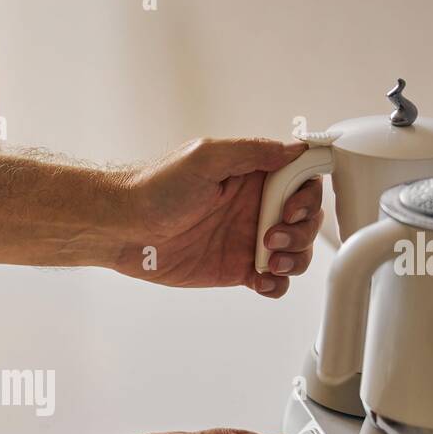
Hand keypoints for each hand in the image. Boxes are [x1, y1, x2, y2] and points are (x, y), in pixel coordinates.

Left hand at [112, 137, 323, 297]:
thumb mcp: (205, 157)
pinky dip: (277, 284)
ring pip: (296, 250)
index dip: (308, 193)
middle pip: (307, 218)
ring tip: (270, 260)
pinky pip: (272, 280)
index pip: (301, 178)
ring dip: (296, 257)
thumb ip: (252, 152)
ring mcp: (248, 238)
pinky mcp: (236, 268)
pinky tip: (262, 281)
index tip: (293, 206)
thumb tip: (294, 148)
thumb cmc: (155, 188)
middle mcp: (255, 205)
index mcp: (253, 175)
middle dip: (302, 229)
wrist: (124, 228)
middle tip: (272, 234)